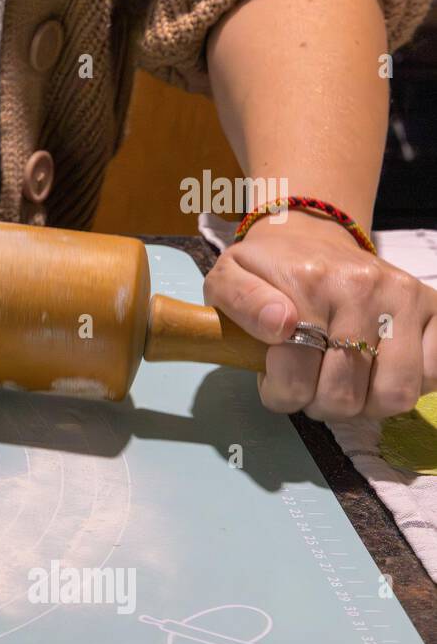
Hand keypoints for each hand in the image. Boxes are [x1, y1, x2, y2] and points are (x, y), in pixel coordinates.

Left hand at [204, 210, 436, 420]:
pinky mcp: (433, 307)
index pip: (298, 376)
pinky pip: (434, 375)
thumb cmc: (266, 270)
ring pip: (395, 393)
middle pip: (347, 394)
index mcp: (309, 282)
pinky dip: (404, 387)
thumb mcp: (227, 279)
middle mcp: (363, 287)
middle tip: (309, 387)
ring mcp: (404, 296)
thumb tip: (280, 326)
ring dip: (363, 406)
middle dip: (319, 405)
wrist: (309, 238)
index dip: (281, 395)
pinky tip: (376, 374)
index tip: (274, 383)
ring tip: (342, 385)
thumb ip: (241, 302)